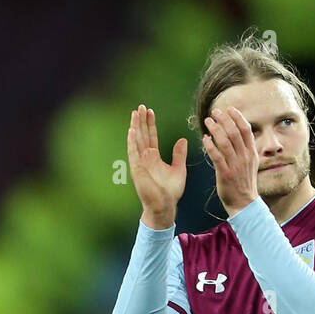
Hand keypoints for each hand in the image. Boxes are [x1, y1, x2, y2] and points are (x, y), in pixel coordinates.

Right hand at [128, 104, 186, 226]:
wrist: (165, 207)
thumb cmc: (170, 192)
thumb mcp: (178, 169)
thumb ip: (179, 155)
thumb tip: (182, 140)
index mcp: (153, 157)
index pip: (150, 136)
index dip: (150, 123)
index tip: (150, 110)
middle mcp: (144, 158)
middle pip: (142, 135)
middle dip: (141, 120)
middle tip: (141, 106)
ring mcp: (139, 163)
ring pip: (136, 141)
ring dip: (135, 126)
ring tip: (135, 112)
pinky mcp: (137, 170)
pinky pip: (133, 153)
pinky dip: (131, 142)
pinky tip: (132, 130)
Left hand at [203, 106, 258, 215]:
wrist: (244, 203)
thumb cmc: (244, 183)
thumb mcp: (251, 164)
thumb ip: (246, 149)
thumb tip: (239, 133)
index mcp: (252, 153)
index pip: (246, 129)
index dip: (237, 117)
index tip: (229, 109)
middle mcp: (245, 157)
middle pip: (234, 132)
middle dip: (224, 119)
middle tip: (214, 112)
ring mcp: (235, 165)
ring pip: (225, 141)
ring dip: (215, 129)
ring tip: (208, 121)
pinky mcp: (225, 174)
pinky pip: (217, 156)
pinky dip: (210, 145)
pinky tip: (204, 139)